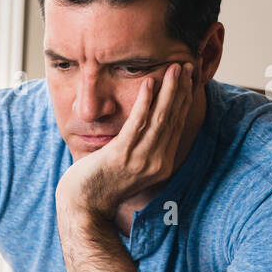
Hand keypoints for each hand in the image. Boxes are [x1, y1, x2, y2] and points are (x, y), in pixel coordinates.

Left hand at [55, 61, 197, 225]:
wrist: (84, 206)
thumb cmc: (102, 183)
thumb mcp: (131, 164)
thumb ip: (143, 147)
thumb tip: (150, 123)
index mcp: (162, 164)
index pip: (176, 125)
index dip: (183, 100)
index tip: (188, 78)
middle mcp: (156, 162)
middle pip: (172, 118)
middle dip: (180, 89)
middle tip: (186, 65)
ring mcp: (140, 160)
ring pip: (159, 118)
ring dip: (168, 90)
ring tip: (173, 68)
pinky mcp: (121, 156)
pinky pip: (137, 124)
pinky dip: (144, 102)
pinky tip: (149, 83)